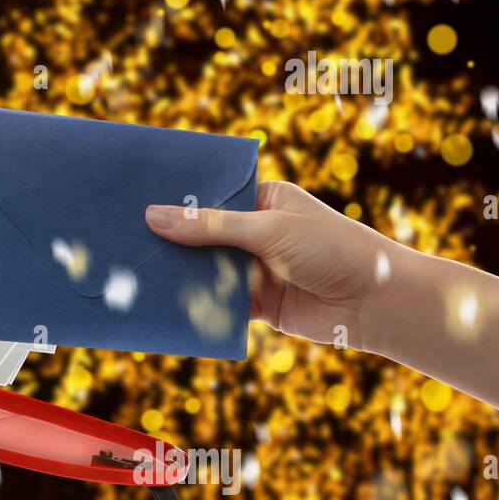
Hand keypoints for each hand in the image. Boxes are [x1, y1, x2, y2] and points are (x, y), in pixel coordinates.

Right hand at [144, 181, 402, 353]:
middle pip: (200, 234)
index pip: (209, 195)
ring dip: (178, 272)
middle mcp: (254, 232)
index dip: (175, 198)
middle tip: (122, 236)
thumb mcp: (269, 230)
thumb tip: (153, 216)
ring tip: (132, 269)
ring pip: (205, 269)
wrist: (376, 304)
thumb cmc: (333, 249)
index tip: (133, 198)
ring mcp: (253, 268)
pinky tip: (162, 301)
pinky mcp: (254, 303)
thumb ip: (211, 227)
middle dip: (168, 238)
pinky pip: (216, 301)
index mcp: (262, 200)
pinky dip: (194, 302)